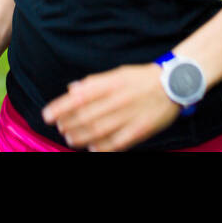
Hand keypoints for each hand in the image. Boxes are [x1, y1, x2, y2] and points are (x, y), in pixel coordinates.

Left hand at [41, 63, 181, 151]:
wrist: (174, 84)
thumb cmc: (142, 78)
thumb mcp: (117, 73)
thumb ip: (94, 82)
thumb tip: (72, 89)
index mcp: (112, 83)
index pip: (79, 97)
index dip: (60, 107)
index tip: (47, 115)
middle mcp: (118, 99)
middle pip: (86, 116)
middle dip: (68, 124)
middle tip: (60, 128)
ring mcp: (129, 116)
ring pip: (98, 131)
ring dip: (80, 137)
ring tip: (71, 139)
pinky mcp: (140, 130)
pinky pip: (117, 142)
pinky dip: (102, 148)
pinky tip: (92, 149)